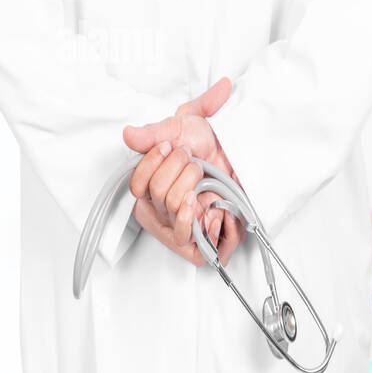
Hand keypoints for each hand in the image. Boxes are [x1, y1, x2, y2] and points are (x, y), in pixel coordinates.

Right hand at [124, 77, 242, 265]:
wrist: (243, 156)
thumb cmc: (211, 144)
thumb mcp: (180, 129)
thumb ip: (153, 133)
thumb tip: (128, 135)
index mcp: (152, 188)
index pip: (137, 186)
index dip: (151, 164)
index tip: (167, 146)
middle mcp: (164, 209)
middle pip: (159, 195)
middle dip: (179, 170)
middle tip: (195, 161)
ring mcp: (183, 225)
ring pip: (176, 208)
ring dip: (193, 185)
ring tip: (205, 177)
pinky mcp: (205, 239)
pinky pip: (193, 243)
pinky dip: (206, 223)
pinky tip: (215, 209)